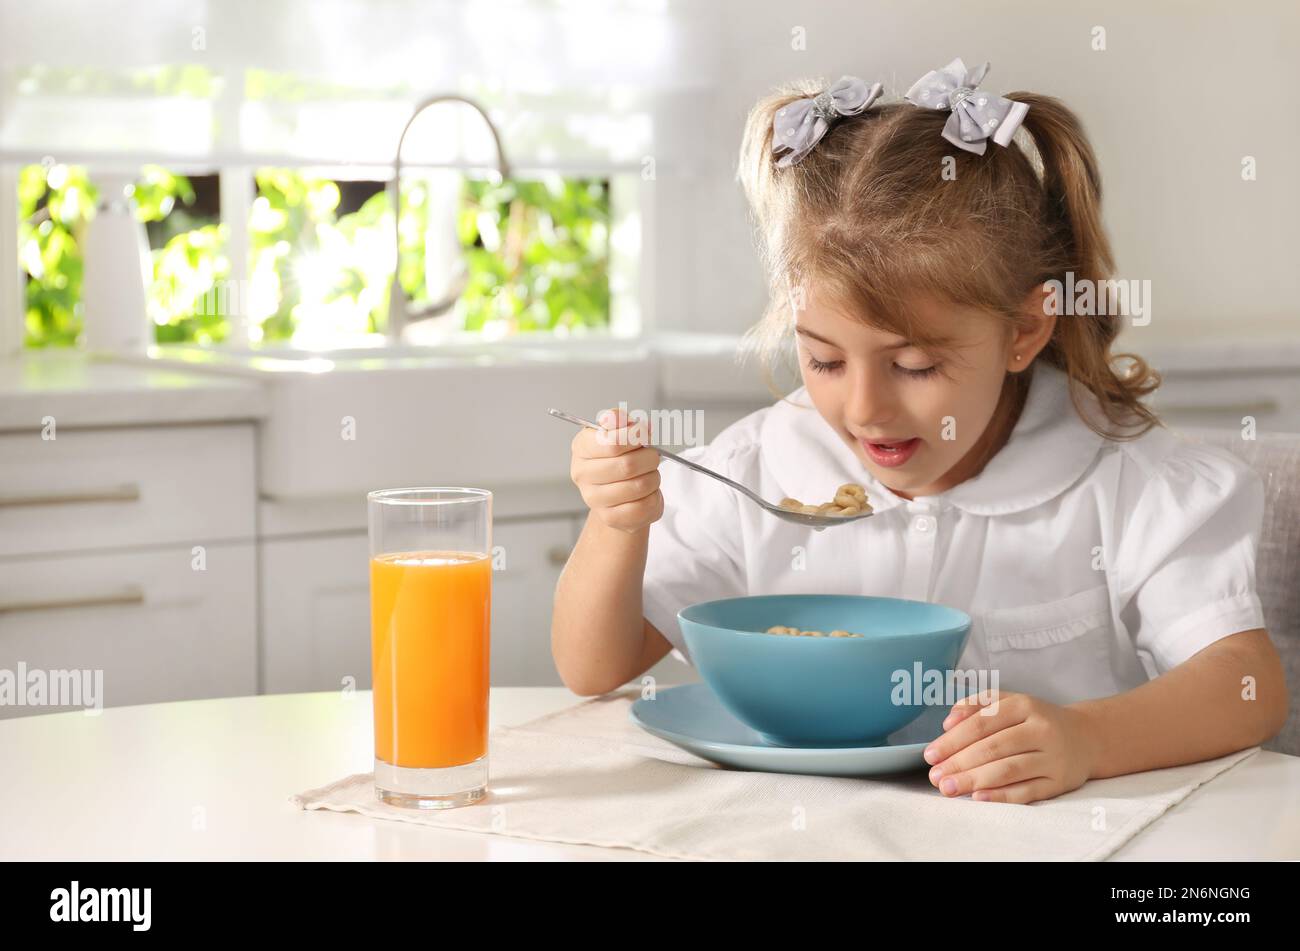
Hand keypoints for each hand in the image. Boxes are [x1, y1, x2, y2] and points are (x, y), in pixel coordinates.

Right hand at [569, 406, 662, 533]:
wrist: (618, 489)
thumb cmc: (620, 455)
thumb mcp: (618, 430)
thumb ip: (619, 420)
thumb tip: (620, 419)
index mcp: (581, 447)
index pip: (611, 442)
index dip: (636, 436)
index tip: (645, 433)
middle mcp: (582, 474)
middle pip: (628, 465)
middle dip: (649, 458)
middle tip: (652, 456)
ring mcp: (593, 499)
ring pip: (639, 486)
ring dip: (654, 477)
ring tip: (649, 474)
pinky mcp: (610, 518)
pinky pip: (644, 506)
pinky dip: (654, 497)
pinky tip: (647, 492)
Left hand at [923, 689, 1097, 804]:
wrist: (1085, 737)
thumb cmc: (1035, 720)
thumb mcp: (1009, 702)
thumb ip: (976, 706)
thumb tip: (948, 722)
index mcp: (1023, 705)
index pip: (981, 724)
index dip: (953, 741)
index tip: (930, 755)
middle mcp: (1040, 729)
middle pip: (992, 748)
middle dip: (958, 764)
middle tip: (935, 777)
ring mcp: (1052, 756)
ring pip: (1008, 770)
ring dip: (974, 781)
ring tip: (949, 789)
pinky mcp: (1059, 781)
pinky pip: (1027, 791)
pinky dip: (1001, 795)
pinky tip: (978, 798)